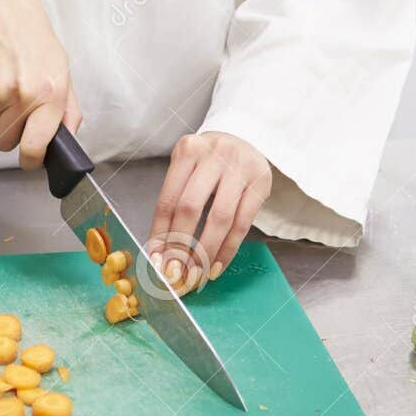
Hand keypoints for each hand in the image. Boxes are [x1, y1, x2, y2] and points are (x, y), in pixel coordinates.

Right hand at [0, 0, 81, 169]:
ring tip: (4, 79)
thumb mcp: (60, 65)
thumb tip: (68, 137)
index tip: (30, 158)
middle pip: (6, 142)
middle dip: (10, 131)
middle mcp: (24, 95)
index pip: (36, 147)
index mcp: (52, 92)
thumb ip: (66, 106)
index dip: (31, 159)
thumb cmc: (30, 29)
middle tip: (15, 106)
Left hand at [147, 131, 271, 286]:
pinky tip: (216, 266)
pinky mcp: (260, 183)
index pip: (168, 199)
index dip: (160, 233)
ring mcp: (238, 168)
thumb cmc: (210, 161)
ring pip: (219, 219)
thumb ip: (177, 199)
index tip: (155, 260)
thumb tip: (162, 249)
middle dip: (180, 246)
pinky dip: (227, 249)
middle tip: (175, 274)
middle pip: (190, 208)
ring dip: (205, 252)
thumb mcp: (189, 166)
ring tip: (196, 275)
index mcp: (187, 150)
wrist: (247, 139)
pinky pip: (242, 224)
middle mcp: (213, 155)